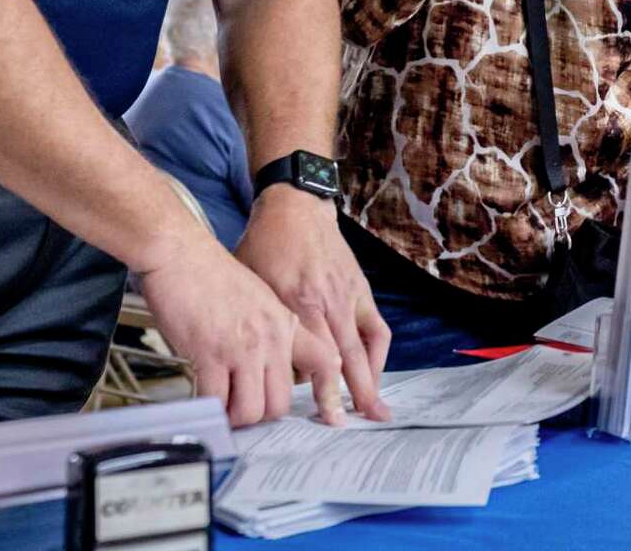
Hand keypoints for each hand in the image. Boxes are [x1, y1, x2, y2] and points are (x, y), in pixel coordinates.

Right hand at [135, 224, 340, 427]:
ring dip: (235, 416)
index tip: (331, 419)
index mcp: (286, 322)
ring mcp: (244, 346)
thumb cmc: (211, 275)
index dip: (329, 396)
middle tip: (242, 407)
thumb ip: (270, 330)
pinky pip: (217, 401)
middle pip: (280, 402)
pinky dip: (210, 408)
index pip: (325, 363)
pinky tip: (202, 398)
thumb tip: (268, 369)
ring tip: (221, 405)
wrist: (181, 252)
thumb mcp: (258, 299)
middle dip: (260, 414)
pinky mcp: (212, 352)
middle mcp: (271, 337)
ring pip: (252, 410)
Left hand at [238, 187, 391, 423]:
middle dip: (353, 393)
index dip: (324, 388)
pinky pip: (377, 327)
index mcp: (299, 301)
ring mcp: (349, 295)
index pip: (318, 355)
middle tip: (359, 423)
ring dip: (371, 379)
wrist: (295, 207)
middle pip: (346, 356)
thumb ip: (263, 324)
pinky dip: (378, 353)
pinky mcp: (361, 289)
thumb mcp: (252, 283)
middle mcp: (329, 301)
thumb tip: (264, 369)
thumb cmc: (265, 246)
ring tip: (374, 408)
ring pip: (365, 346)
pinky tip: (374, 371)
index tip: (329, 416)